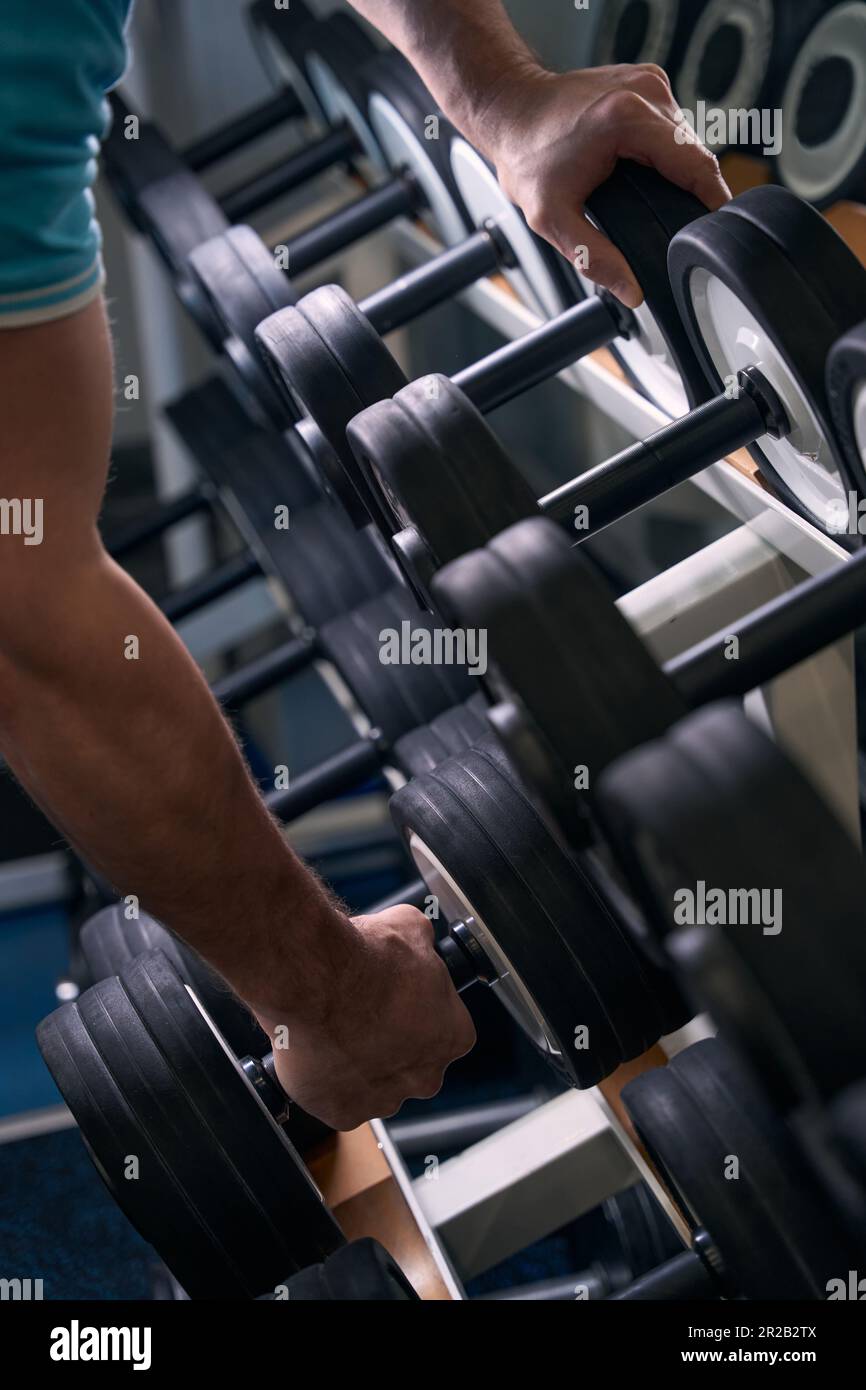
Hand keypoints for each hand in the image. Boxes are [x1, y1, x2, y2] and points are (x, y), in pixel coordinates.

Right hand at [254, 905, 475, 1130]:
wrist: (314, 978)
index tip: (393, 998)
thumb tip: (417, 937)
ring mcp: (383, 1100)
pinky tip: (314, 1050)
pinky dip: (325, 1082)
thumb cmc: (365, 956)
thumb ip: (420, 942)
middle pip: (412, 1064)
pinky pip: (337, 1101)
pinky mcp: (342, 1114)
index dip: (415, 1011)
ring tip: (332, 1029)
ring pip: (373, 1085)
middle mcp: (425, 1077)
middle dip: (390, 1044)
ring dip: (358, 1064)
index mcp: (453, 1036)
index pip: (443, 1029)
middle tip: (361, 1014)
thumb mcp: (409, 928)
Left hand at [478, 63, 730, 306]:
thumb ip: (594, 258)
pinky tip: (643, 170)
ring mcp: (648, 81)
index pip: (696, 164)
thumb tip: (631, 291)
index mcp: (628, 118)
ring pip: (686, 138)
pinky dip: (664, 150)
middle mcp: (645, 91)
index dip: (712, 202)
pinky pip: (671, 125)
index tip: (717, 231)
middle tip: (675, 225)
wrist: (509, 111)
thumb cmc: (525, 157)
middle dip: (689, 190)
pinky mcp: (646, 81)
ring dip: (677, 170)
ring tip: (653, 198)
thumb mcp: (552, 219)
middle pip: (695, 153)